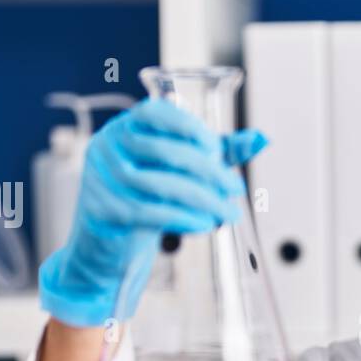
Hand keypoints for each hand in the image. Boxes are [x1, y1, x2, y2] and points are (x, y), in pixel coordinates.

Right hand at [38, 97, 267, 327]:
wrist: (107, 248)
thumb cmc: (145, 201)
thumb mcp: (178, 171)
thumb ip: (215, 152)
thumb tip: (259, 139)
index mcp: (122, 128)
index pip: (156, 112)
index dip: (191, 127)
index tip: (219, 152)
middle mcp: (106, 147)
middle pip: (165, 151)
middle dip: (209, 171)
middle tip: (236, 189)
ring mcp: (101, 180)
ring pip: (162, 184)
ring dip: (204, 200)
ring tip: (229, 213)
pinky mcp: (104, 212)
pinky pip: (152, 213)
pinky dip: (185, 218)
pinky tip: (206, 225)